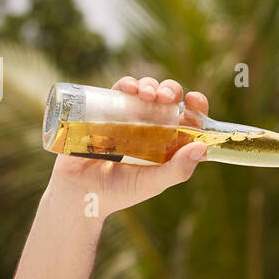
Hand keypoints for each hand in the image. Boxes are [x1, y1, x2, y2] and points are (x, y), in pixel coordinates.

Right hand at [48, 76, 209, 217]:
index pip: (187, 119)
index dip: (195, 106)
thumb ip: (178, 170)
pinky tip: (131, 88)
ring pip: (144, 90)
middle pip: (166, 99)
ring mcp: (126, 118)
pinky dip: (127, 84)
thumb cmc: (118, 193)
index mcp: (166, 143)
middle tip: (166, 98)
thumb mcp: (152, 183)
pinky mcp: (104, 112)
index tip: (195, 99)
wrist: (78, 194)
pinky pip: (119, 91)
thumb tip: (200, 147)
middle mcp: (149, 127)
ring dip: (150, 84)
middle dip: (170, 90)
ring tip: (148, 94)